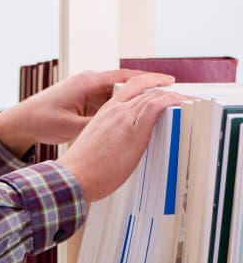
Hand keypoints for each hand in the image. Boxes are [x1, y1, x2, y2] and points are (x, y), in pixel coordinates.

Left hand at [0, 69, 174, 155]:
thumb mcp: (73, 126)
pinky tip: (130, 120)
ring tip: (154, 112)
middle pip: (124, 84)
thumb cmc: (43, 120)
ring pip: (116, 94)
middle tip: (170, 99)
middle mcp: (88, 81)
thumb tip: (124, 124)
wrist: (21, 120)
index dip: (149, 78)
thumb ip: (98, 123)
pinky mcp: (82, 97)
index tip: (170, 81)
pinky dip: (118, 108)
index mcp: (87, 82)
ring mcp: (85, 89)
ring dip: (132, 102)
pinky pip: (106, 101)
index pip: (125, 76)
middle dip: (145, 91)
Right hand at [58, 76, 188, 201]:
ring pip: (152, 96)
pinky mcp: (133, 131)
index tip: (163, 91)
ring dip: (173, 96)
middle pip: (145, 92)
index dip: (149, 86)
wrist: (74, 176)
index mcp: (104, 112)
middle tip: (183, 98)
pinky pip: (155, 107)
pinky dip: (169, 101)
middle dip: (165, 92)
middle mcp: (114, 110)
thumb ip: (112, 136)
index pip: (130, 90)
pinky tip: (180, 102)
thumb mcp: (97, 143)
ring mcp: (123, 119)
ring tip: (188, 101)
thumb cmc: (83, 167)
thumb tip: (127, 145)